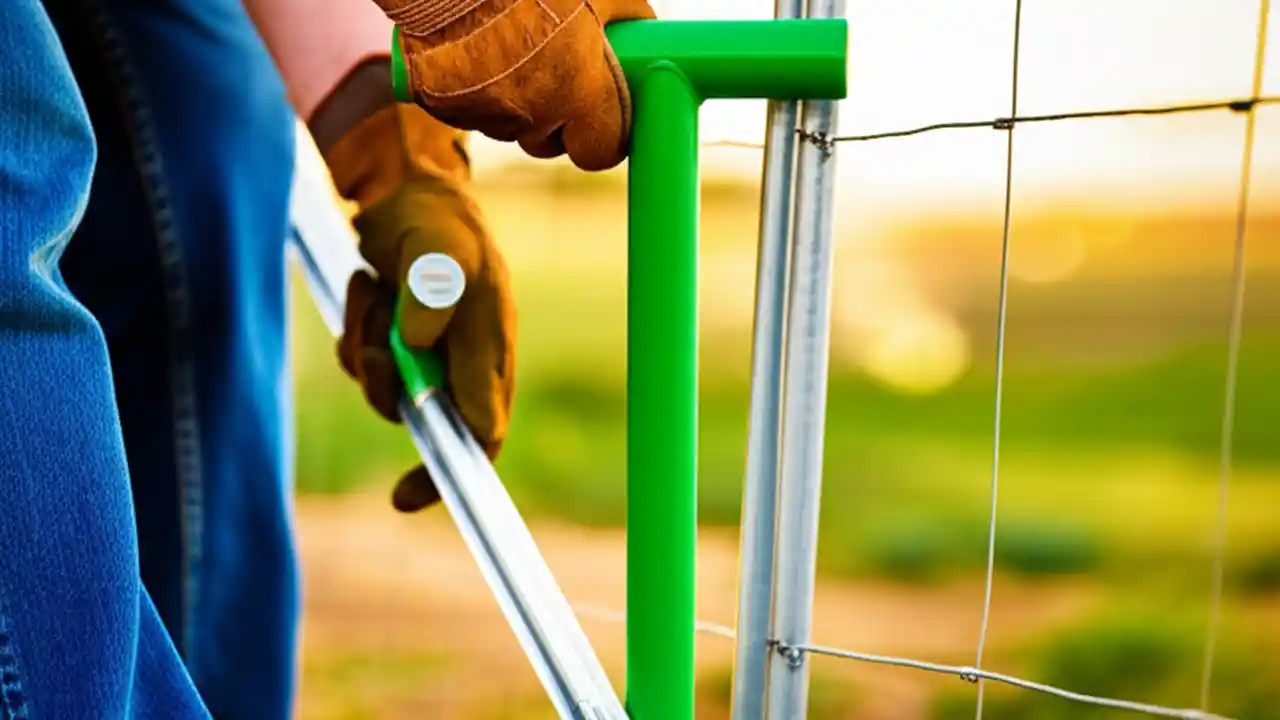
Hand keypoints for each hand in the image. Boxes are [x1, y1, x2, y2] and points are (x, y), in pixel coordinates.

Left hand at [324, 102, 515, 511]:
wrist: (409, 193)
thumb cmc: (436, 220)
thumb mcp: (438, 241)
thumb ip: (434, 286)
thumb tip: (419, 342)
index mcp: (489, 346)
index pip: (483, 429)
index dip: (454, 468)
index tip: (407, 495)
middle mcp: (465, 361)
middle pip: (425, 418)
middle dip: (388, 389)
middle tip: (376, 346)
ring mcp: (432, 356)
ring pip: (388, 392)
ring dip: (367, 352)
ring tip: (372, 292)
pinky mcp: (402, 345)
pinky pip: (368, 366)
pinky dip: (356, 334)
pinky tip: (368, 288)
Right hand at [375, 0, 655, 170]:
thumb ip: (626, 16)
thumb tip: (646, 33)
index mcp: (577, 90)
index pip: (601, 150)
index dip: (605, 136)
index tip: (606, 117)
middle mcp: (531, 113)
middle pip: (550, 142)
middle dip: (557, 119)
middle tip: (555, 71)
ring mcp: (481, 113)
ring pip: (508, 125)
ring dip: (514, 101)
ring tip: (510, 46)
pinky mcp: (440, 104)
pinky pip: (468, 109)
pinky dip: (473, 89)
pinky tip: (476, 48)